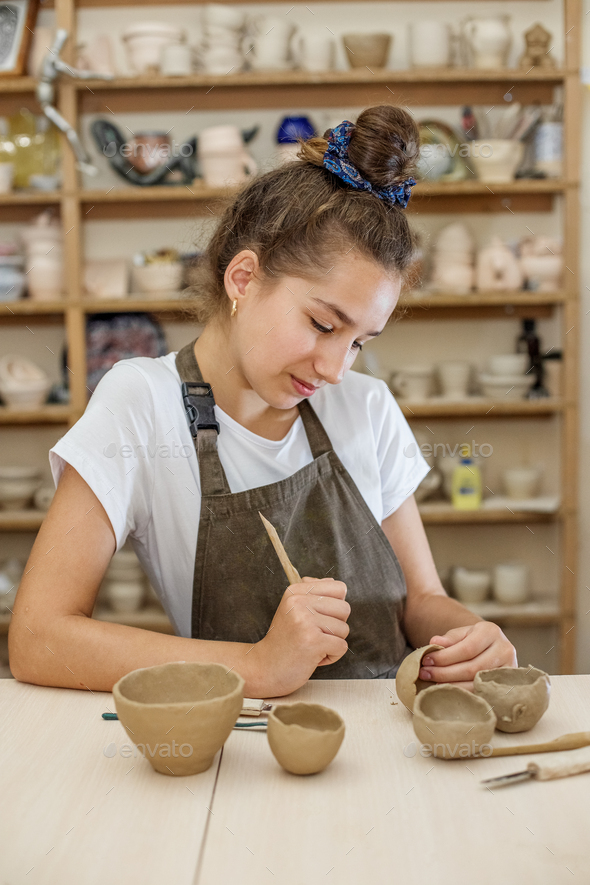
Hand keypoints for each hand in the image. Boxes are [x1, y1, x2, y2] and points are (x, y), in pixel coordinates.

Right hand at [248, 577, 349, 696]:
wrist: (265, 668)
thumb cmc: (284, 641)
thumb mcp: (292, 609)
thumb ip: (312, 593)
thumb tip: (333, 582)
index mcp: (295, 591)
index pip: (339, 588)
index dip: (335, 607)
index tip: (317, 618)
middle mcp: (298, 602)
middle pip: (345, 608)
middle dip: (336, 626)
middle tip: (314, 635)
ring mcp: (305, 621)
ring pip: (344, 629)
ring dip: (332, 643)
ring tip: (312, 646)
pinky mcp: (313, 641)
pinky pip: (342, 646)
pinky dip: (332, 656)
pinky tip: (313, 657)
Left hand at [418, 622, 516, 690]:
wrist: (494, 649)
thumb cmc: (474, 640)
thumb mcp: (462, 634)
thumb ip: (449, 638)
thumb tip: (434, 643)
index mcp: (491, 632)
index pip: (467, 648)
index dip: (445, 657)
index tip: (426, 660)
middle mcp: (505, 650)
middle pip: (472, 668)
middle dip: (445, 672)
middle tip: (425, 673)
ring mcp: (508, 670)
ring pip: (477, 683)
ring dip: (452, 685)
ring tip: (433, 683)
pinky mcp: (507, 687)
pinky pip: (482, 694)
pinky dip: (464, 694)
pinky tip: (449, 691)